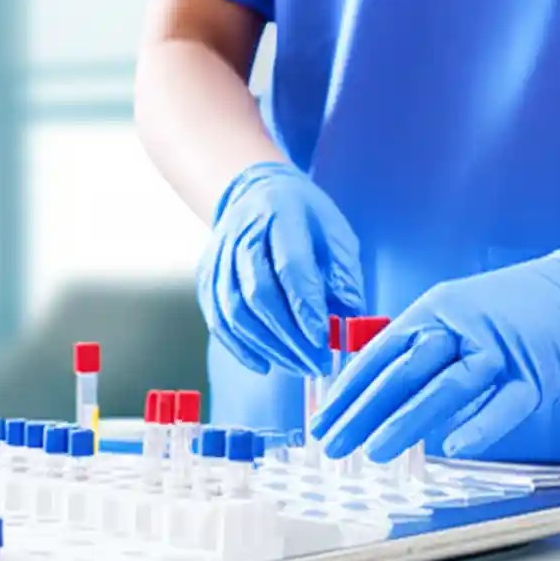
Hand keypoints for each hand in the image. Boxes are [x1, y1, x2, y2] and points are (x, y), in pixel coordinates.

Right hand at [197, 162, 365, 374]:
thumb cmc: (304, 217)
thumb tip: (354, 321)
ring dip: (267, 347)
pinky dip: (239, 347)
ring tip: (297, 367)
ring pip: (234, 311)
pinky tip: (264, 364)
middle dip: (289, 337)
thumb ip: (345, 276)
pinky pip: (218, 320)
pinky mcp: (206, 278)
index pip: (290, 268)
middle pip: (258, 294)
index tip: (324, 340)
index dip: (305, 308)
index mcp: (280, 216)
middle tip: (317, 364)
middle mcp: (241, 235)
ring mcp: (218, 257)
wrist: (254, 193)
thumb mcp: (335, 233)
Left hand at [310, 230, 559, 460]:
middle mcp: (458, 327)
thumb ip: (418, 352)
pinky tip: (455, 447)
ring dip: (406, 421)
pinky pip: (505, 401)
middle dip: (361, 412)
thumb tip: (374, 394)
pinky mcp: (537, 372)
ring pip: (445, 387)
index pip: (377, 356)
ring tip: (374, 452)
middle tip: (332, 445)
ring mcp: (498, 350)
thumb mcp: (453, 317)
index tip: (321, 422)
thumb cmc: (510, 312)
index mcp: (431, 313)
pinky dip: (481, 424)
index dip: (346, 391)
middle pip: (401, 372)